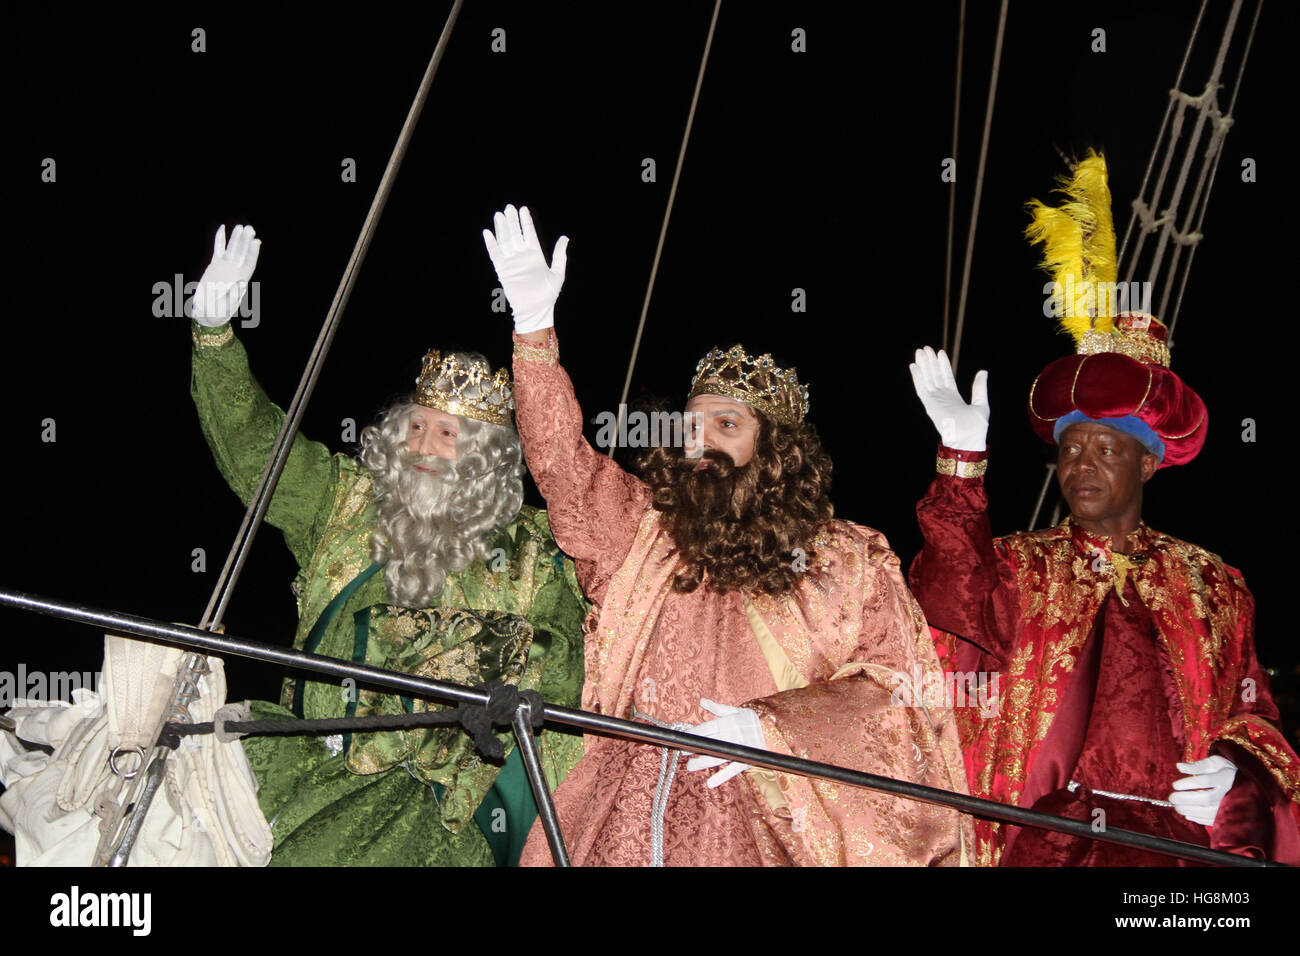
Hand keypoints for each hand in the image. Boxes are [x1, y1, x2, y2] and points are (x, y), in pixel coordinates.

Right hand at [187, 224, 260, 326]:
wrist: (207, 312)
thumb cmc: (219, 311)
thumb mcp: (228, 305)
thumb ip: (234, 295)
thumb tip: (240, 284)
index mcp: (241, 280)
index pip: (249, 263)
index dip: (253, 253)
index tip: (256, 241)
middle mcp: (235, 271)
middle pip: (241, 253)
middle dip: (245, 241)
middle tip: (250, 228)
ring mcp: (225, 267)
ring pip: (231, 249)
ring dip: (235, 238)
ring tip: (240, 226)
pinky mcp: (215, 265)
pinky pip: (218, 250)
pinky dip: (220, 240)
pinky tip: (222, 229)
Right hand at [482, 204, 567, 333]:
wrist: (536, 311)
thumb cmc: (548, 295)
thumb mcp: (558, 273)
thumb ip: (560, 255)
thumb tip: (565, 237)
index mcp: (535, 256)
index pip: (529, 234)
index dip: (526, 222)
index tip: (523, 209)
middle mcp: (522, 257)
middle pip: (515, 234)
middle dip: (512, 221)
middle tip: (509, 207)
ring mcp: (512, 263)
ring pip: (505, 242)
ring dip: (502, 229)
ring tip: (499, 215)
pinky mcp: (503, 271)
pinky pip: (495, 255)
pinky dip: (491, 244)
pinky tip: (487, 233)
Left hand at [684, 698, 765, 787]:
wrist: (774, 728)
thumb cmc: (752, 719)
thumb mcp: (735, 711)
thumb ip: (717, 708)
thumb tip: (702, 701)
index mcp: (728, 722)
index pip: (706, 728)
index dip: (694, 734)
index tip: (683, 738)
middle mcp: (732, 735)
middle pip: (709, 743)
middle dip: (695, 748)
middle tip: (682, 753)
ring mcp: (739, 748)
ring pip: (718, 757)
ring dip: (703, 762)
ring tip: (690, 767)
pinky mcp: (746, 760)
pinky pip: (733, 770)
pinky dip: (722, 777)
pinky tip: (710, 783)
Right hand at [909, 346, 989, 451]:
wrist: (968, 440)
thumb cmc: (977, 427)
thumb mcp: (981, 403)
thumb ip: (979, 387)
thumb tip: (983, 371)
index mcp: (954, 398)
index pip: (946, 377)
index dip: (942, 365)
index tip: (939, 352)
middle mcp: (942, 398)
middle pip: (934, 376)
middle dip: (930, 362)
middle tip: (925, 348)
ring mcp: (935, 401)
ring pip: (927, 379)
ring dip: (923, 365)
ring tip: (920, 351)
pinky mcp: (930, 404)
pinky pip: (921, 388)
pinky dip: (917, 377)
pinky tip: (914, 366)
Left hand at [1169, 755, 1236, 825]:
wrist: (1249, 783)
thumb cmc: (1227, 770)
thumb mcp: (1215, 763)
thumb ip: (1197, 765)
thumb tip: (1179, 766)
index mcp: (1226, 777)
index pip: (1204, 781)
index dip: (1188, 784)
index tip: (1175, 785)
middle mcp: (1230, 793)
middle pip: (1205, 798)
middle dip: (1186, 799)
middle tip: (1172, 798)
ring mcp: (1231, 806)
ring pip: (1209, 812)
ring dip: (1189, 810)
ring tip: (1177, 806)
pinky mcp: (1231, 816)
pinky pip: (1213, 820)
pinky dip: (1199, 819)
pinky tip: (1188, 815)